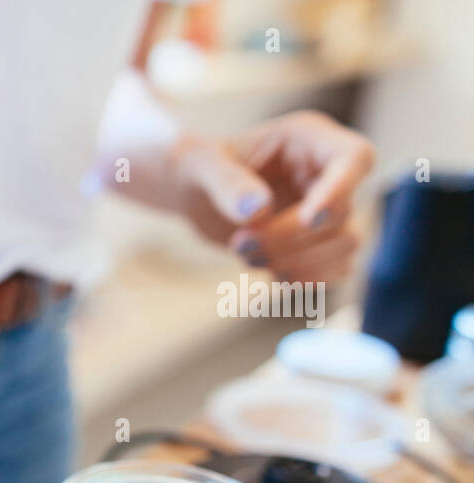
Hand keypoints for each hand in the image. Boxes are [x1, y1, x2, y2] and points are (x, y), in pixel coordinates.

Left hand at [171, 110, 374, 282]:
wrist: (192, 192)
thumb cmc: (195, 166)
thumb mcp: (199, 164)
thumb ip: (227, 182)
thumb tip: (258, 210)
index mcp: (308, 138)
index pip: (354, 158)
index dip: (341, 191)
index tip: (311, 220)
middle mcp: (326, 172)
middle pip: (341, 214)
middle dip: (290, 238)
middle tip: (240, 243)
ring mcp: (327, 209)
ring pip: (344, 245)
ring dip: (296, 262)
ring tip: (246, 255)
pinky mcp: (317, 242)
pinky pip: (334, 268)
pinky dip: (303, 278)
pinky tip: (268, 270)